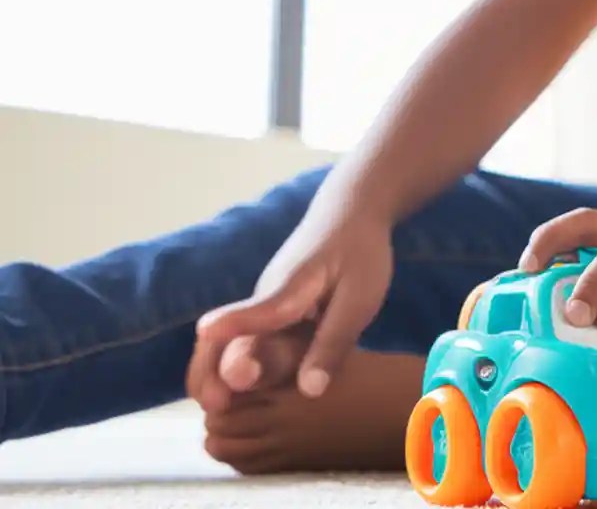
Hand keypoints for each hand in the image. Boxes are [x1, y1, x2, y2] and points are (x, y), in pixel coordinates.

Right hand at [194, 207, 393, 401]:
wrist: (349, 213)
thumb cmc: (360, 254)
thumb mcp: (360, 299)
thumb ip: (333, 343)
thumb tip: (308, 391)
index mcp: (290, 287)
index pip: (259, 312)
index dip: (237, 333)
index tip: (225, 361)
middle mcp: (265, 298)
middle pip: (222, 336)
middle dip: (213, 371)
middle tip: (215, 406)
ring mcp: (263, 305)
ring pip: (228, 341)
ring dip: (216, 373)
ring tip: (219, 408)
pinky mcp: (268, 312)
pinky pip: (243, 341)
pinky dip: (234, 366)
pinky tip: (239, 398)